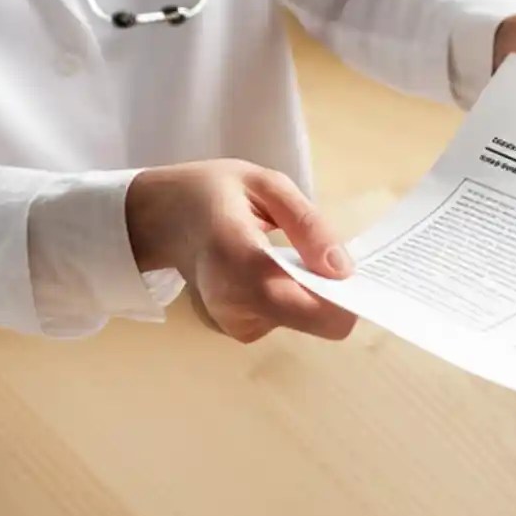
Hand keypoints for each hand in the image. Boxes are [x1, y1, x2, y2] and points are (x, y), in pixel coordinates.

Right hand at [125, 159, 356, 342]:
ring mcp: (231, 323)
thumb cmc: (213, 193)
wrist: (161, 218)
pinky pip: (287, 318)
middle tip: (320, 251)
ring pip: (304, 319)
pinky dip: (292, 297)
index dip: (344, 299)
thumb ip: (308, 224)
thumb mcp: (266, 184)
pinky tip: (271, 270)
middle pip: (313, 319)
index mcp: (237, 259)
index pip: (307, 307)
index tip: (353, 271)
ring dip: (309, 290)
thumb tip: (344, 270)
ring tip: (283, 253)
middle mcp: (232, 303)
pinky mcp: (236, 331)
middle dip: (331, 291)